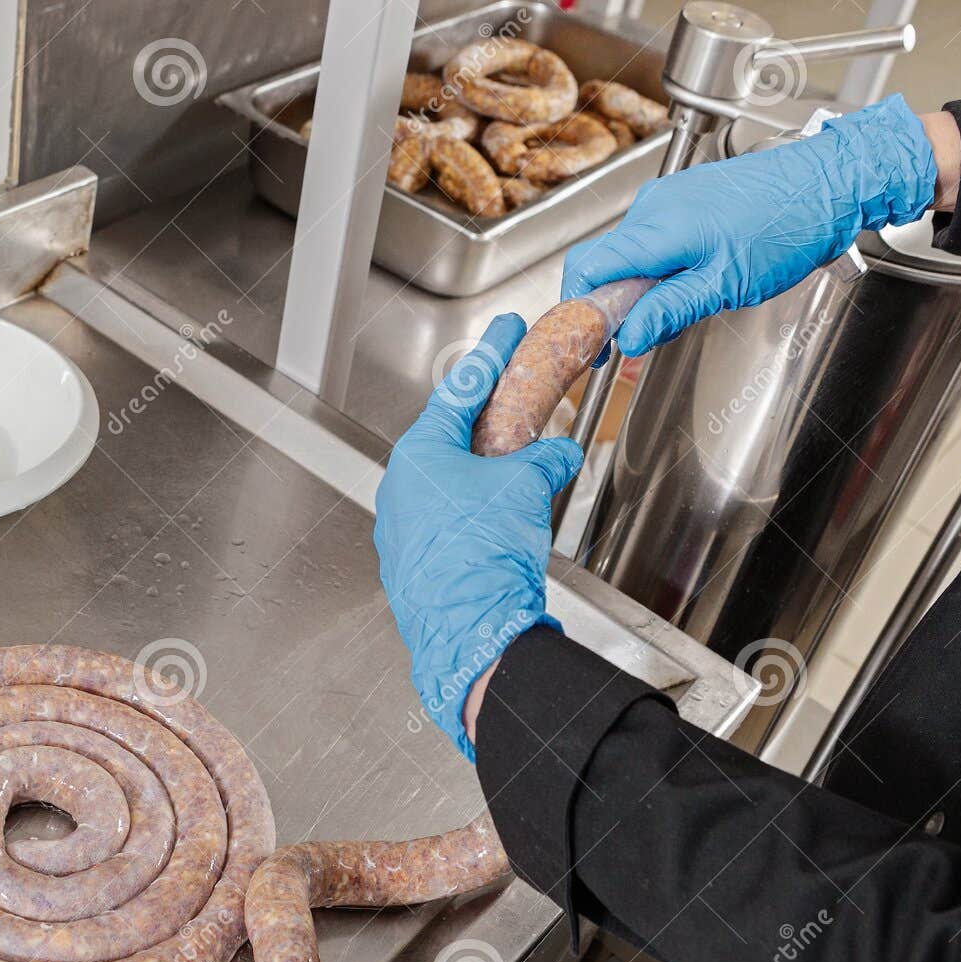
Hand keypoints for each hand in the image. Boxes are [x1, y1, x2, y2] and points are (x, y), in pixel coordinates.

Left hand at [374, 313, 582, 760]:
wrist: (474, 632)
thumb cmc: (485, 554)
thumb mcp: (527, 488)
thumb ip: (544, 458)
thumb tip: (560, 453)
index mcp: (419, 455)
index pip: (460, 391)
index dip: (491, 357)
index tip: (506, 329)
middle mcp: (400, 489)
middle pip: (450, 439)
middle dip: (488, 420)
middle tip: (518, 398)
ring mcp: (401, 530)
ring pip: (448, 485)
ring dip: (484, 473)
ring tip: (519, 470)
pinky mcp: (412, 565)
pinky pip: (446, 523)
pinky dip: (475, 512)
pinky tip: (500, 521)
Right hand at [560, 94, 939, 358]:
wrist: (830, 182)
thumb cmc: (788, 227)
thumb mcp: (726, 285)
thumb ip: (669, 310)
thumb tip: (628, 338)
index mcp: (656, 229)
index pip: (586, 269)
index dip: (580, 311)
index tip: (595, 343)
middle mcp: (651, 207)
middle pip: (602, 262)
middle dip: (610, 304)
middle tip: (637, 336)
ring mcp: (666, 198)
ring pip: (626, 252)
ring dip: (635, 287)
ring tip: (675, 307)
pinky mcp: (682, 197)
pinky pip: (649, 237)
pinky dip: (654, 266)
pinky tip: (687, 280)